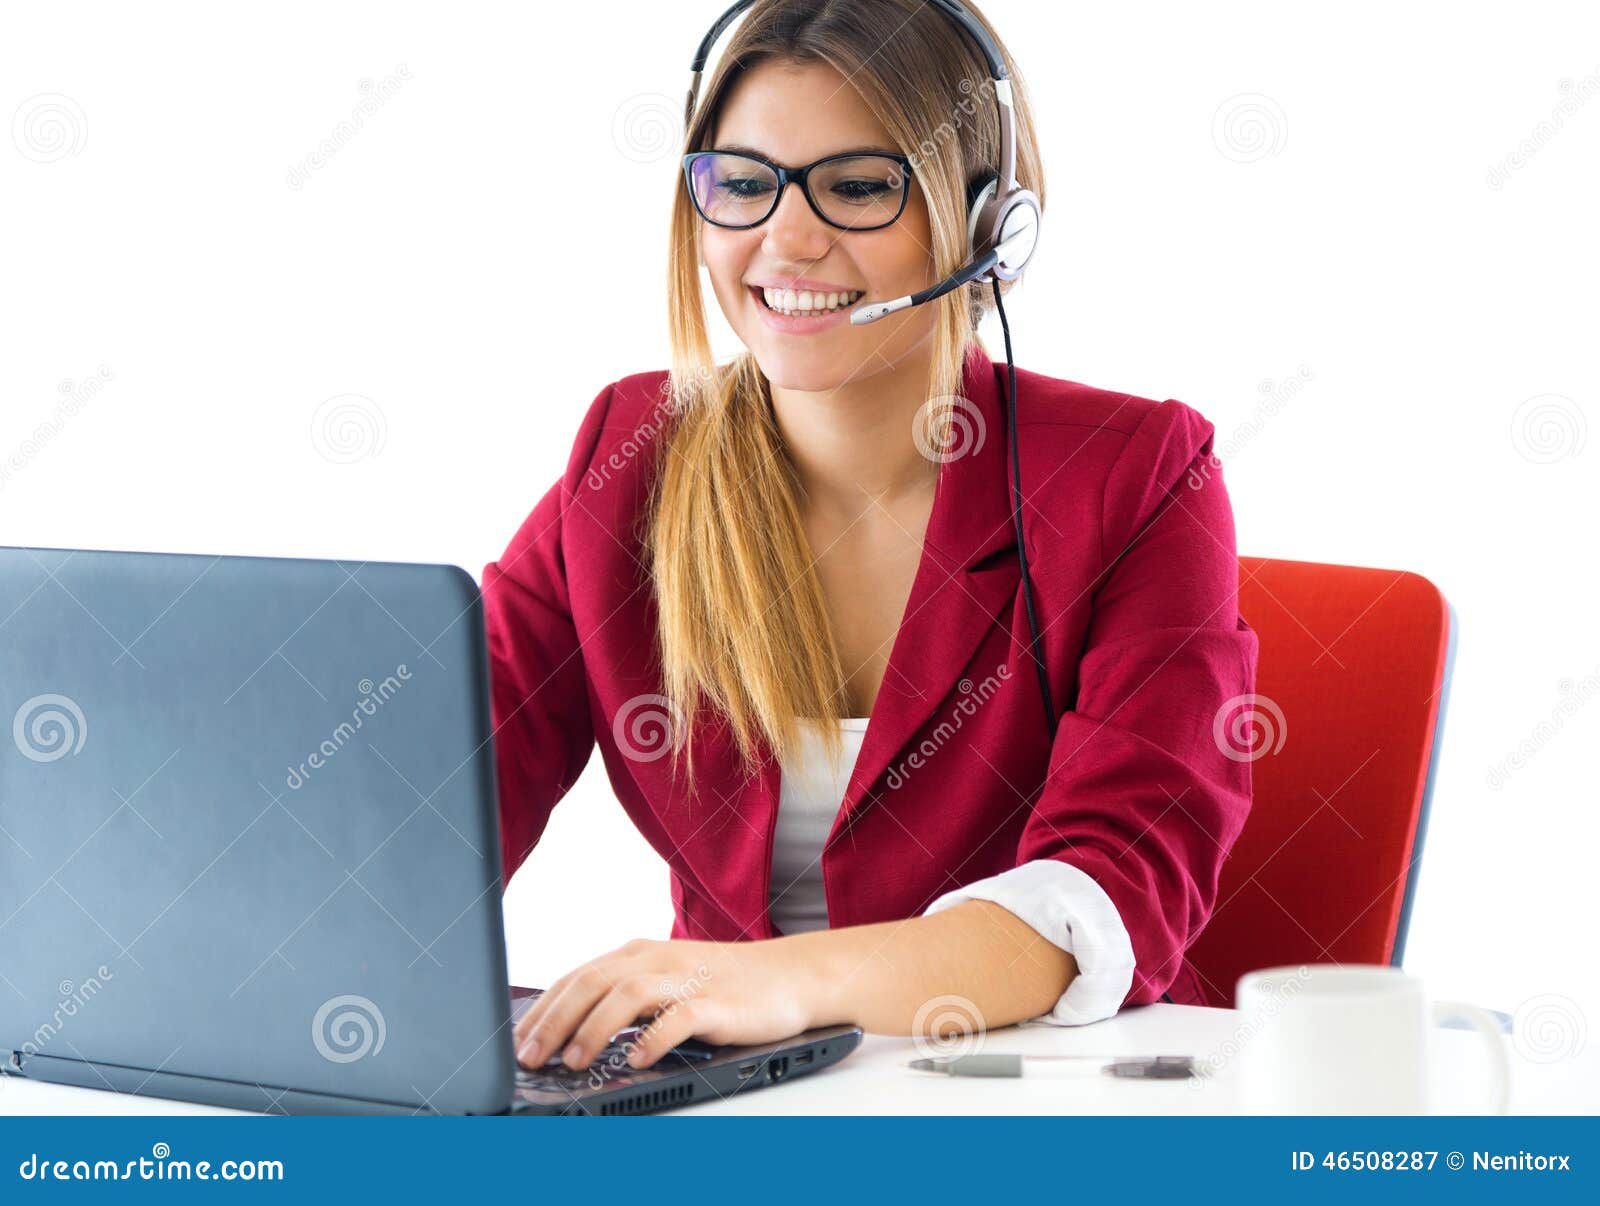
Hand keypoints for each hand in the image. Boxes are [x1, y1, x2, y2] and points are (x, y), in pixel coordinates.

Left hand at [513, 937, 825, 1071]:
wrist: (791, 975)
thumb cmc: (725, 983)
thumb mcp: (666, 981)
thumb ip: (624, 998)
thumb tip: (571, 1032)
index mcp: (639, 954)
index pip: (577, 977)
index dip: (542, 1009)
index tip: (517, 1041)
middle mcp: (658, 960)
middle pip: (593, 982)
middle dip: (555, 1021)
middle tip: (532, 1056)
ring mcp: (688, 979)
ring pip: (628, 995)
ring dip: (595, 1029)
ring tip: (574, 1061)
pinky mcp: (718, 1002)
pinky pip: (679, 1018)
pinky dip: (653, 1039)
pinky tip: (636, 1060)